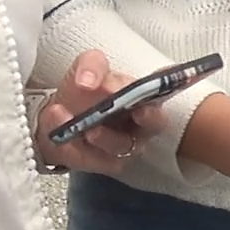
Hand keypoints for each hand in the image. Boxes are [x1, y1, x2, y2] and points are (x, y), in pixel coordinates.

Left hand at [32, 50, 163, 175]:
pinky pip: (92, 160)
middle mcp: (142, 122)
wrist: (58, 117)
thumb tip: (89, 81)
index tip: (167, 78)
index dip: (171, 83)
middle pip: (155, 122)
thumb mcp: (86, 68)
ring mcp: (125, 145)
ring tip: (85, 126)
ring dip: (103, 135)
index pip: (166, 87)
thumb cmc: (83, 92)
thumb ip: (91, 66)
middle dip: (149, 117)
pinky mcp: (103, 163)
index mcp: (143, 94)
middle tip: (136, 110)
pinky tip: (61, 135)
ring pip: (121, 144)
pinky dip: (74, 148)